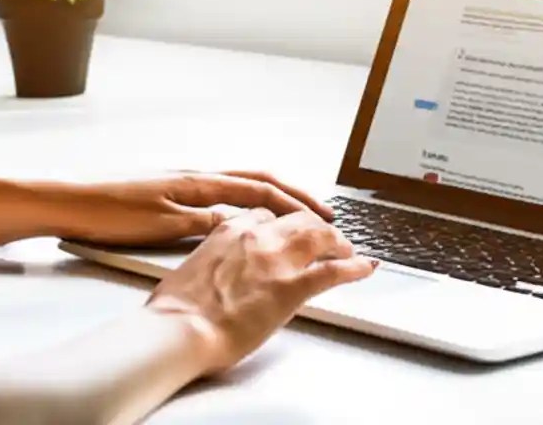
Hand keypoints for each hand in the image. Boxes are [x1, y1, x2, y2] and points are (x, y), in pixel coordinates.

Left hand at [44, 170, 334, 245]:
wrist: (68, 201)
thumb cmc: (109, 213)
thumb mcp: (162, 224)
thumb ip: (204, 222)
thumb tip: (243, 222)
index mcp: (197, 182)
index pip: (259, 189)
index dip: (294, 201)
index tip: (322, 215)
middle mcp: (194, 176)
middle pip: (256, 179)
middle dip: (292, 194)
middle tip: (321, 210)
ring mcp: (182, 182)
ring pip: (239, 184)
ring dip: (271, 196)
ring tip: (293, 212)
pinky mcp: (169, 192)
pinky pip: (221, 193)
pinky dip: (246, 201)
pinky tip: (245, 215)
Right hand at [147, 208, 376, 372]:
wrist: (180, 328)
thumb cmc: (176, 309)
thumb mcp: (191, 268)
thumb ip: (213, 260)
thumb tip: (217, 272)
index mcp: (230, 230)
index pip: (266, 215)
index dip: (282, 223)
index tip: (288, 230)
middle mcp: (257, 236)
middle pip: (298, 219)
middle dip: (316, 227)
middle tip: (327, 237)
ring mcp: (278, 260)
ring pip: (320, 236)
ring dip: (337, 241)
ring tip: (348, 249)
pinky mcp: (293, 287)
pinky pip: (333, 271)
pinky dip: (355, 268)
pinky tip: (365, 268)